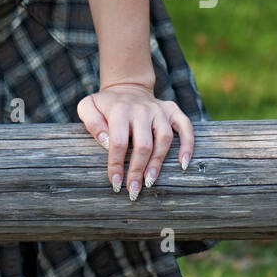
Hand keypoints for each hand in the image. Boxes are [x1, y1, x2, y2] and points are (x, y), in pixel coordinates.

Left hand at [76, 82, 193, 199]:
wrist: (126, 87)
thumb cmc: (105, 105)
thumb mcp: (88, 106)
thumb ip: (91, 122)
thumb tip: (105, 141)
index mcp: (120, 109)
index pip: (119, 141)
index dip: (117, 164)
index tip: (115, 183)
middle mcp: (142, 108)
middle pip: (143, 144)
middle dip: (137, 170)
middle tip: (133, 190)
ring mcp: (159, 109)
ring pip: (164, 138)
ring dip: (158, 162)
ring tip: (150, 181)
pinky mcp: (172, 110)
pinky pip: (185, 126)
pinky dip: (188, 145)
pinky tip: (183, 164)